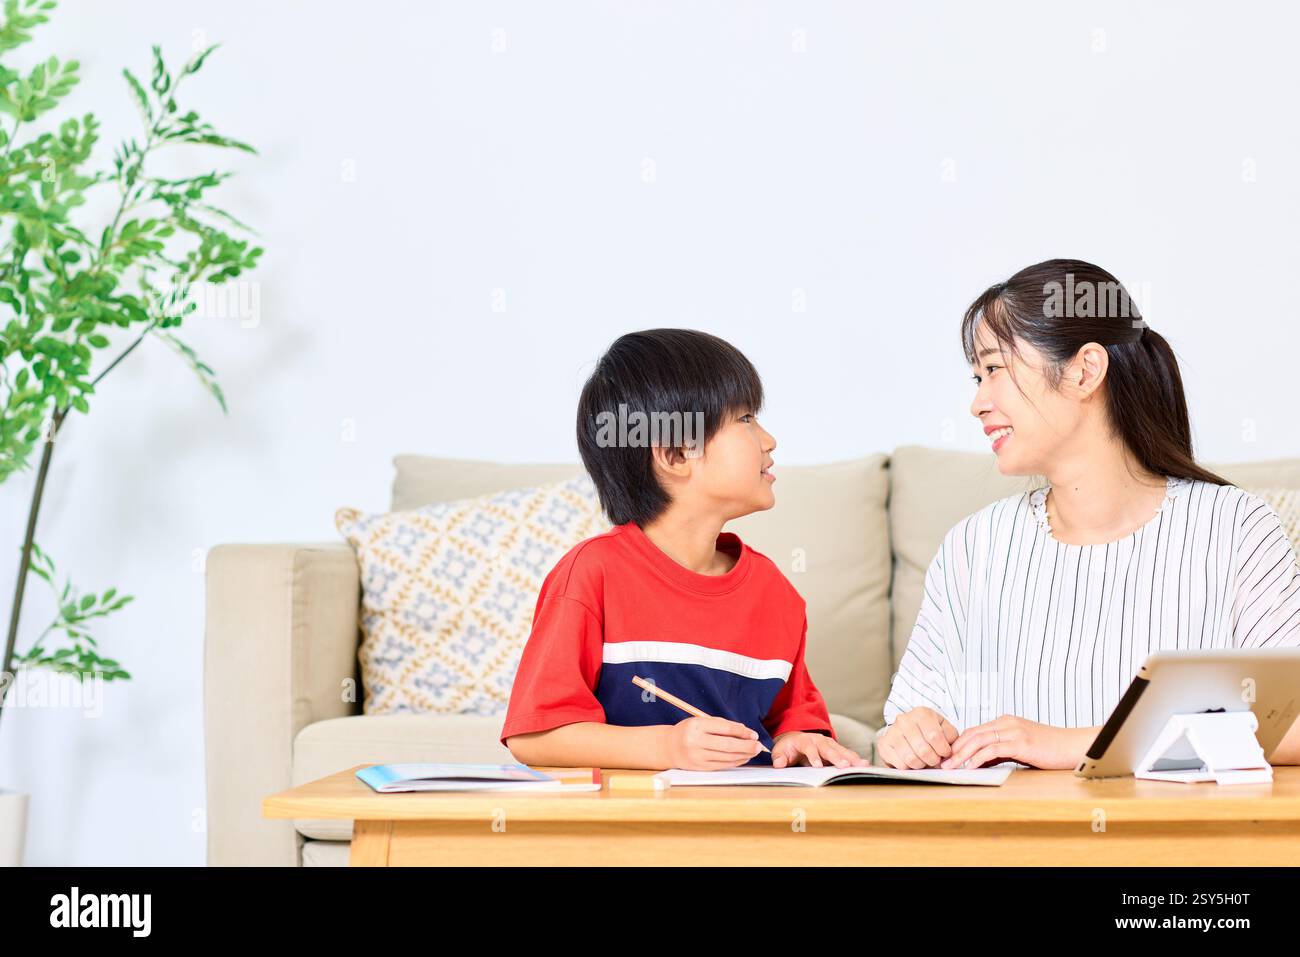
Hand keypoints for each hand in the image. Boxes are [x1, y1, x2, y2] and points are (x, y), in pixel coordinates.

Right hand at [665, 716, 762, 769]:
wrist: (669, 747)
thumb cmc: (688, 731)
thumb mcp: (701, 722)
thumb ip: (721, 725)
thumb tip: (744, 731)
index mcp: (697, 726)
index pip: (724, 728)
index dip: (742, 732)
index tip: (753, 734)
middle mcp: (696, 742)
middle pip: (727, 745)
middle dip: (746, 746)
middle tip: (758, 746)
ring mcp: (697, 756)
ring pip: (726, 757)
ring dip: (743, 755)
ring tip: (753, 752)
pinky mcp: (700, 768)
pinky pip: (722, 765)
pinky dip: (735, 762)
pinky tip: (743, 758)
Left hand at [772, 731, 868, 767]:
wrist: (796, 740)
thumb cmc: (789, 748)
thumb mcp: (780, 752)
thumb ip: (779, 758)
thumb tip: (779, 764)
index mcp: (804, 741)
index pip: (809, 748)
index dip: (813, 756)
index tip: (817, 766)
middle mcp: (819, 740)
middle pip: (828, 748)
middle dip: (837, 757)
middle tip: (845, 765)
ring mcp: (829, 744)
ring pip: (841, 750)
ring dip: (851, 757)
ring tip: (862, 765)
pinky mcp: (836, 749)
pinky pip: (847, 753)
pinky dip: (855, 759)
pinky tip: (865, 765)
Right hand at [875, 707, 958, 768]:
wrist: (907, 729)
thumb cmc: (929, 730)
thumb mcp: (944, 728)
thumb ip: (951, 738)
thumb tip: (950, 753)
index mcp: (922, 714)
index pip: (934, 736)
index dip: (943, 750)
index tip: (944, 753)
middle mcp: (904, 720)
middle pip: (923, 750)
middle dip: (933, 760)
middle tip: (934, 759)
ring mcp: (892, 732)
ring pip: (911, 759)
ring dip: (921, 764)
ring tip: (923, 759)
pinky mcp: (883, 744)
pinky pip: (900, 765)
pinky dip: (909, 767)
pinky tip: (910, 760)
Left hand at [940, 716, 1094, 769]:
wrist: (1074, 747)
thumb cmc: (1050, 750)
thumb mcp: (1020, 748)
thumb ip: (1001, 751)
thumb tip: (980, 760)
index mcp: (1005, 722)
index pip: (974, 731)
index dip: (958, 743)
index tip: (946, 756)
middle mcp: (1007, 723)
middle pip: (972, 734)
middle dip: (954, 749)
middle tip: (941, 763)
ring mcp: (1014, 731)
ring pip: (978, 740)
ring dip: (961, 754)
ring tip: (950, 766)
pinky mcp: (1021, 743)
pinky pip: (993, 750)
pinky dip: (978, 758)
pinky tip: (970, 767)